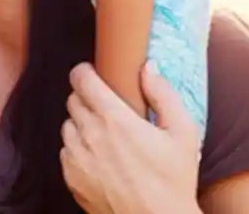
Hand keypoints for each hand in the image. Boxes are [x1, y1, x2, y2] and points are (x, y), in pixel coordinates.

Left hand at [60, 63, 201, 213]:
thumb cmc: (173, 180)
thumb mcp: (183, 133)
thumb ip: (163, 95)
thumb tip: (147, 68)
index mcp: (114, 119)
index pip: (81, 79)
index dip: (84, 71)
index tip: (93, 73)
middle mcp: (89, 134)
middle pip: (73, 99)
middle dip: (87, 97)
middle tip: (106, 107)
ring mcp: (76, 157)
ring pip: (67, 125)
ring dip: (81, 123)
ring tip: (104, 135)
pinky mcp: (70, 177)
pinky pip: (65, 151)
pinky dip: (77, 148)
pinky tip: (98, 157)